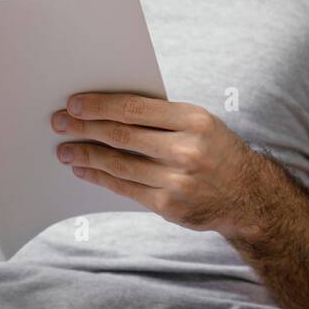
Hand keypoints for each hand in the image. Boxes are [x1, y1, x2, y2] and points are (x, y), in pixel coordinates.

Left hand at [51, 91, 267, 240]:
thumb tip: (108, 109)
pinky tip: (84, 170)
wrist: (248, 196)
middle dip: (85, 128)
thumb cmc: (216, 151)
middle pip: (122, 135)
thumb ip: (161, 117)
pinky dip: (100, 178)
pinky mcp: (169, 205)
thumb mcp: (200, 124)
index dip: (99, 105)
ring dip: (86, 155)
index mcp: (193, 120)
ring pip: (119, 164)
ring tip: (65, 149)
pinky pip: (125, 188)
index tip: (74, 103)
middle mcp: (186, 150)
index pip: (134, 108)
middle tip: (59, 123)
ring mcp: (177, 180)